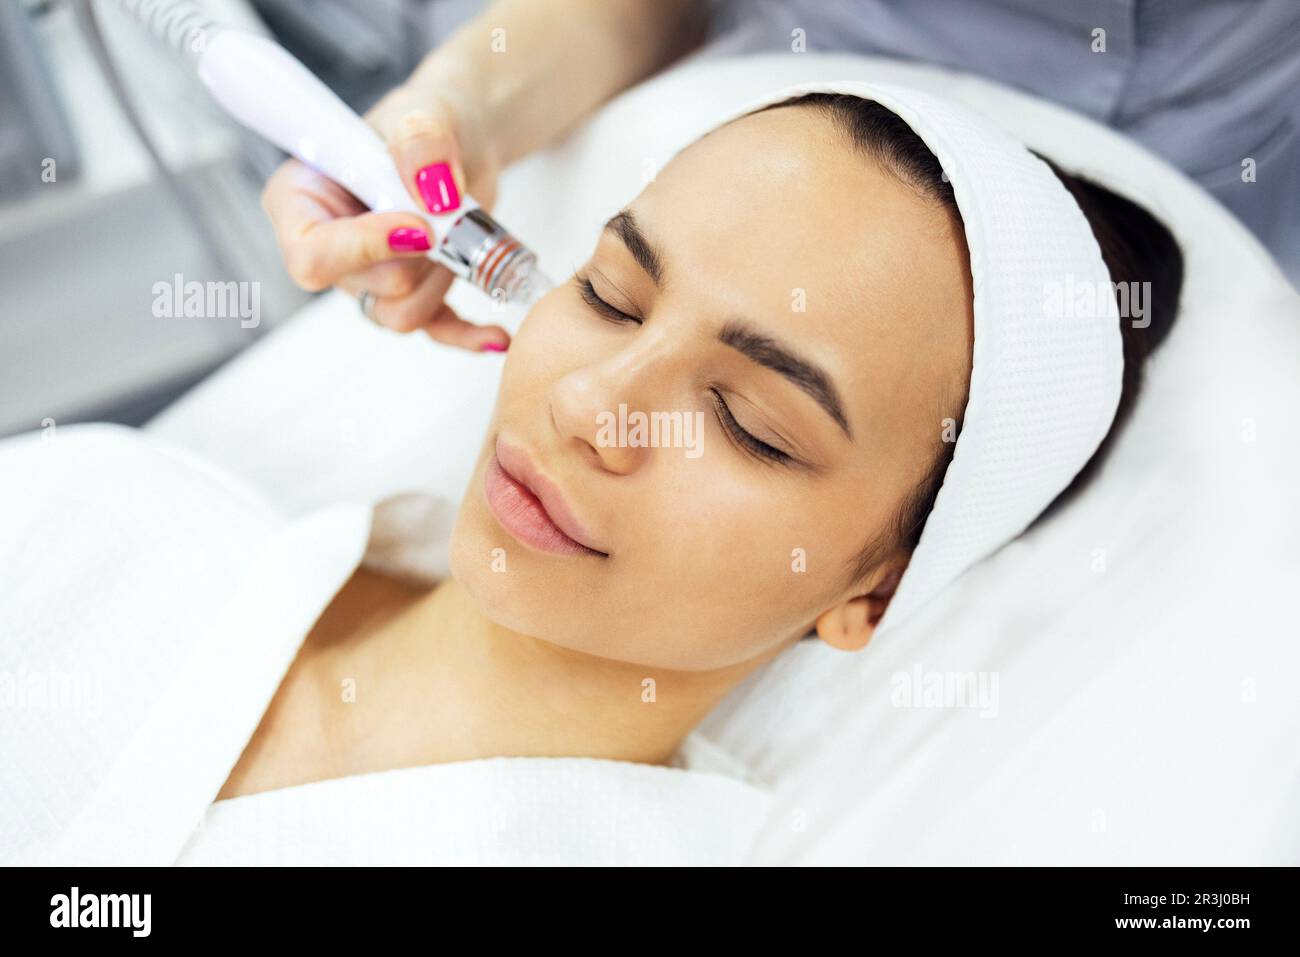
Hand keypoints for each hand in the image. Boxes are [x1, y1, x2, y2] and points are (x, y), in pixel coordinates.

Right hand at [260, 81, 509, 351]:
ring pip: (403, 314)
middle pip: (370, 288)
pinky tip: (495, 334)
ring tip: (462, 231)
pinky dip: (467, 333)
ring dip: (445, 277)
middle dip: (422, 257)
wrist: (461, 141)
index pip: (311, 255)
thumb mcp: (421, 113)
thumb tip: (434, 189)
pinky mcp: (409, 294)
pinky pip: (433, 330)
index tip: (418, 226)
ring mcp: (367, 277)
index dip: (364, 250)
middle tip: (448, 211)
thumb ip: (421, 141)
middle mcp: (329, 246)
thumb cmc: (423, 124)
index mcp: (302, 200)